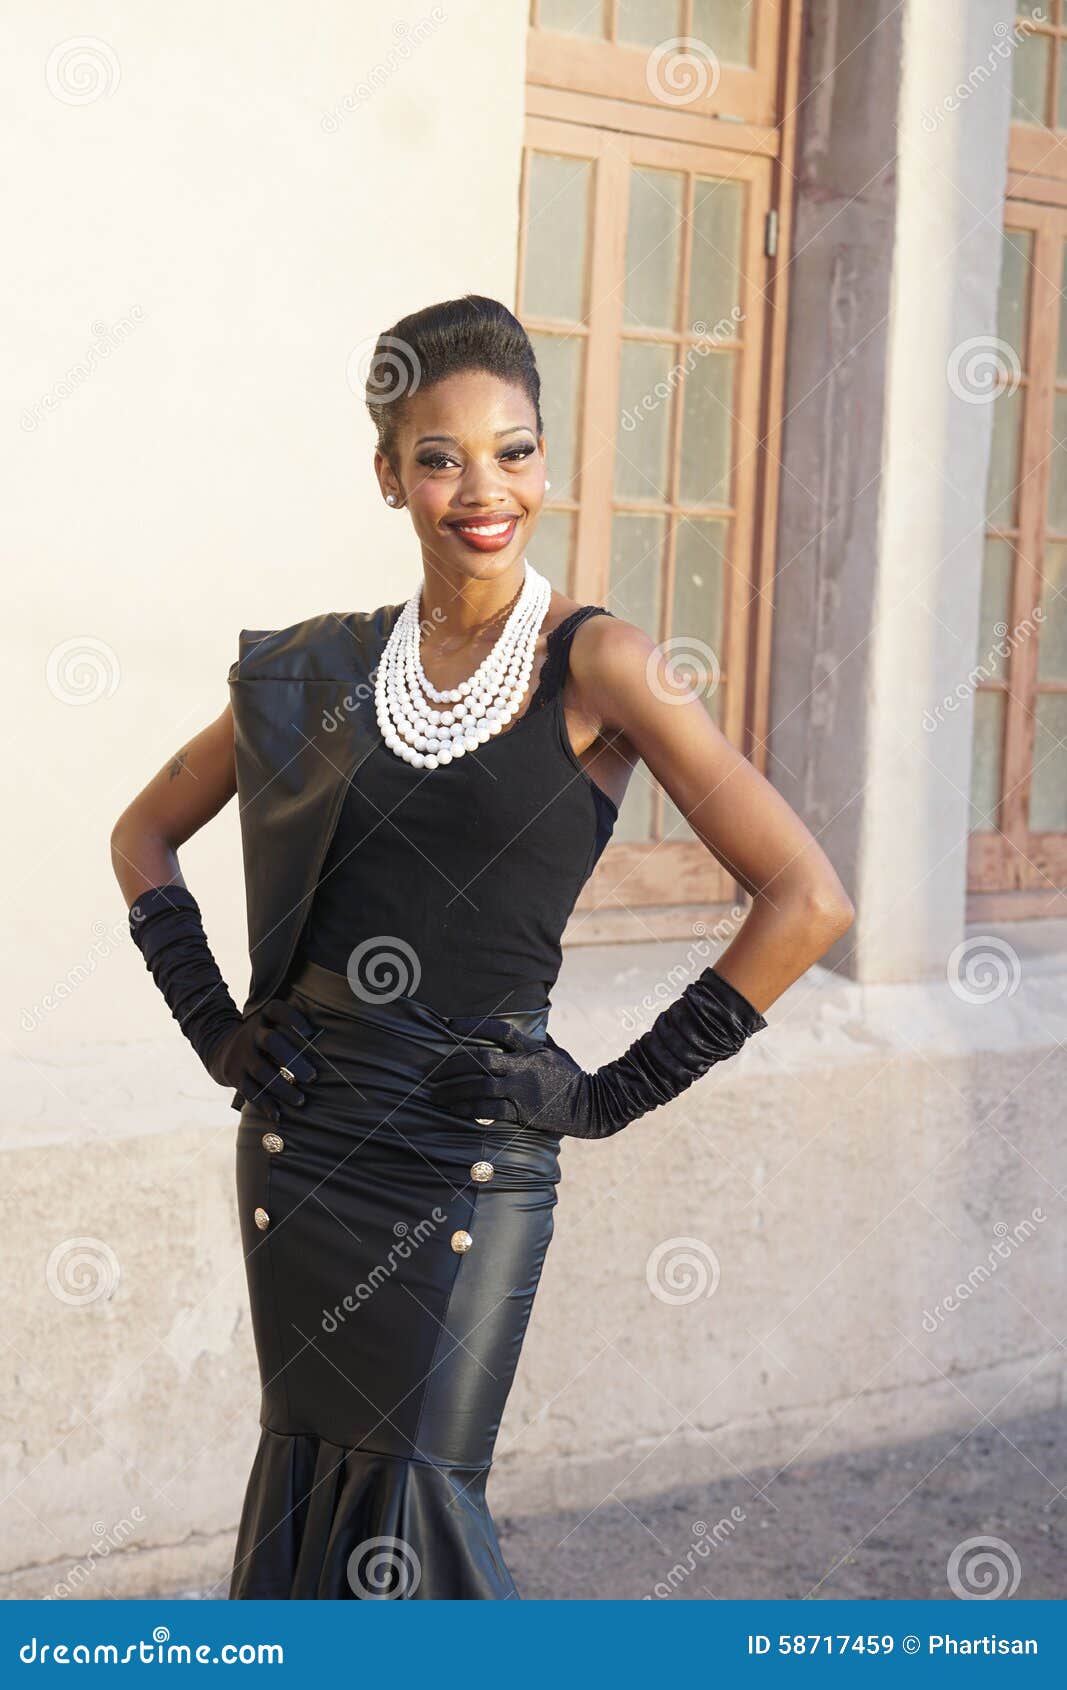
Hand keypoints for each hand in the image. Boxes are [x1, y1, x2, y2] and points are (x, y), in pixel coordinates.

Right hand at [205, 998, 322, 1121]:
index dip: (293, 1019)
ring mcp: (242, 1055)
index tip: (311, 1033)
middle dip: (293, 1059)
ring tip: (301, 1100)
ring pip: (262, 1071)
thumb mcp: (272, 1023)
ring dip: (282, 1087)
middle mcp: (252, 1033)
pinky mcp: (234, 1075)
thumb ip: (294, 1028)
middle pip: (271, 1042)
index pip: (277, 1010)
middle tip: (313, 1077)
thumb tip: (334, 1042)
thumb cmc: (264, 1037)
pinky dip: (265, 1104)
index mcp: (264, 1017)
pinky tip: (278, 1116)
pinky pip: (250, 1091)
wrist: (222, 1048)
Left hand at [425, 1016, 595, 1132]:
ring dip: (454, 1089)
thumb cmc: (572, 1076)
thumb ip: (537, 1039)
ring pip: (480, 1086)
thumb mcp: (556, 1051)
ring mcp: (523, 1090)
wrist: (591, 1106)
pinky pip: (489, 1110)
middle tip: (433, 1070)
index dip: (474, 1026)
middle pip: (482, 1059)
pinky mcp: (523, 1112)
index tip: (451, 1026)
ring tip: (435, 1093)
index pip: (499, 1030)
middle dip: (453, 1064)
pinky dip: (468, 1109)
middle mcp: (524, 1067)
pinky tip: (454, 1109)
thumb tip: (526, 1023)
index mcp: (532, 1049)